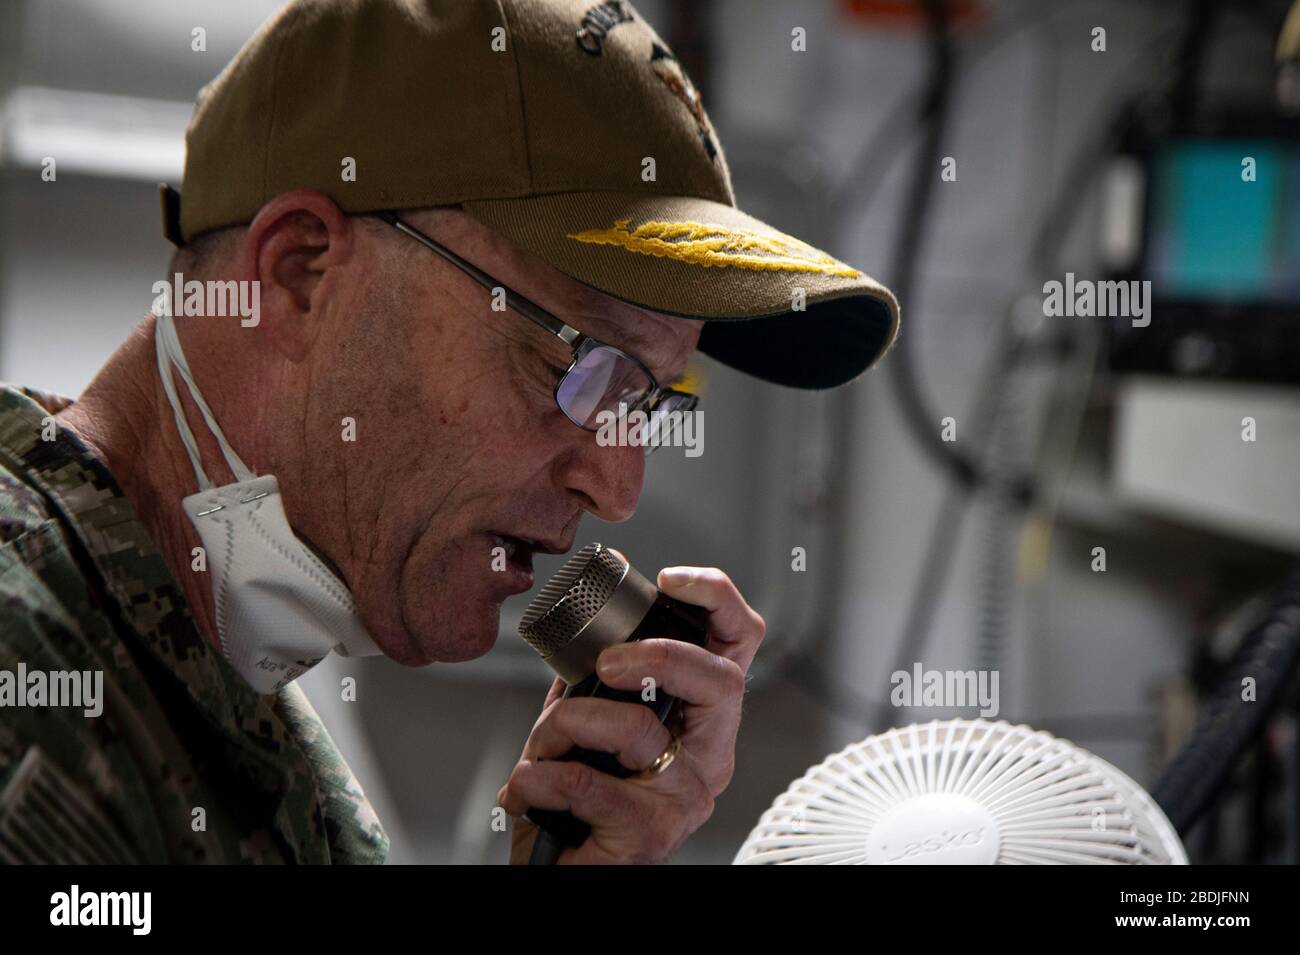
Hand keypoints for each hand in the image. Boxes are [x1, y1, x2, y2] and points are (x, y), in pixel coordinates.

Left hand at [495, 565, 765, 863]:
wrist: (556, 874)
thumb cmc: (576, 800)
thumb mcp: (589, 723)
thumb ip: (594, 678)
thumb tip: (584, 616)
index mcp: (702, 719)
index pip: (738, 645)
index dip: (717, 599)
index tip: (672, 579)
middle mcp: (709, 757)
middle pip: (720, 680)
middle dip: (656, 655)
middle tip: (606, 663)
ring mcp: (686, 798)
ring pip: (637, 730)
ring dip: (567, 725)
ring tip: (539, 749)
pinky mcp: (650, 834)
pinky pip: (591, 785)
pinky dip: (542, 778)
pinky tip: (526, 788)